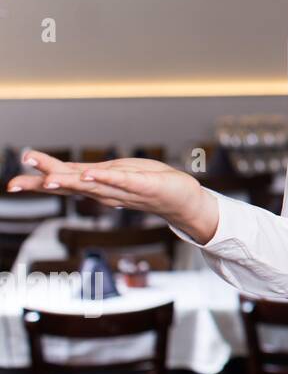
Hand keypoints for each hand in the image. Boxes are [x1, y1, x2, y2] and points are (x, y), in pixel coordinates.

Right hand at [6, 148, 217, 241]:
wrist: (183, 199)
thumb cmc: (149, 184)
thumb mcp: (114, 175)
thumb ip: (89, 175)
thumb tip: (61, 174)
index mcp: (98, 186)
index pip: (64, 181)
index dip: (38, 181)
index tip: (12, 183)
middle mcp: (106, 191)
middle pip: (71, 185)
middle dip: (44, 182)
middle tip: (16, 182)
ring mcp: (124, 189)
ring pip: (92, 185)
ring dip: (69, 181)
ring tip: (48, 179)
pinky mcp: (144, 185)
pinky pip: (122, 181)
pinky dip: (106, 177)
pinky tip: (90, 174)